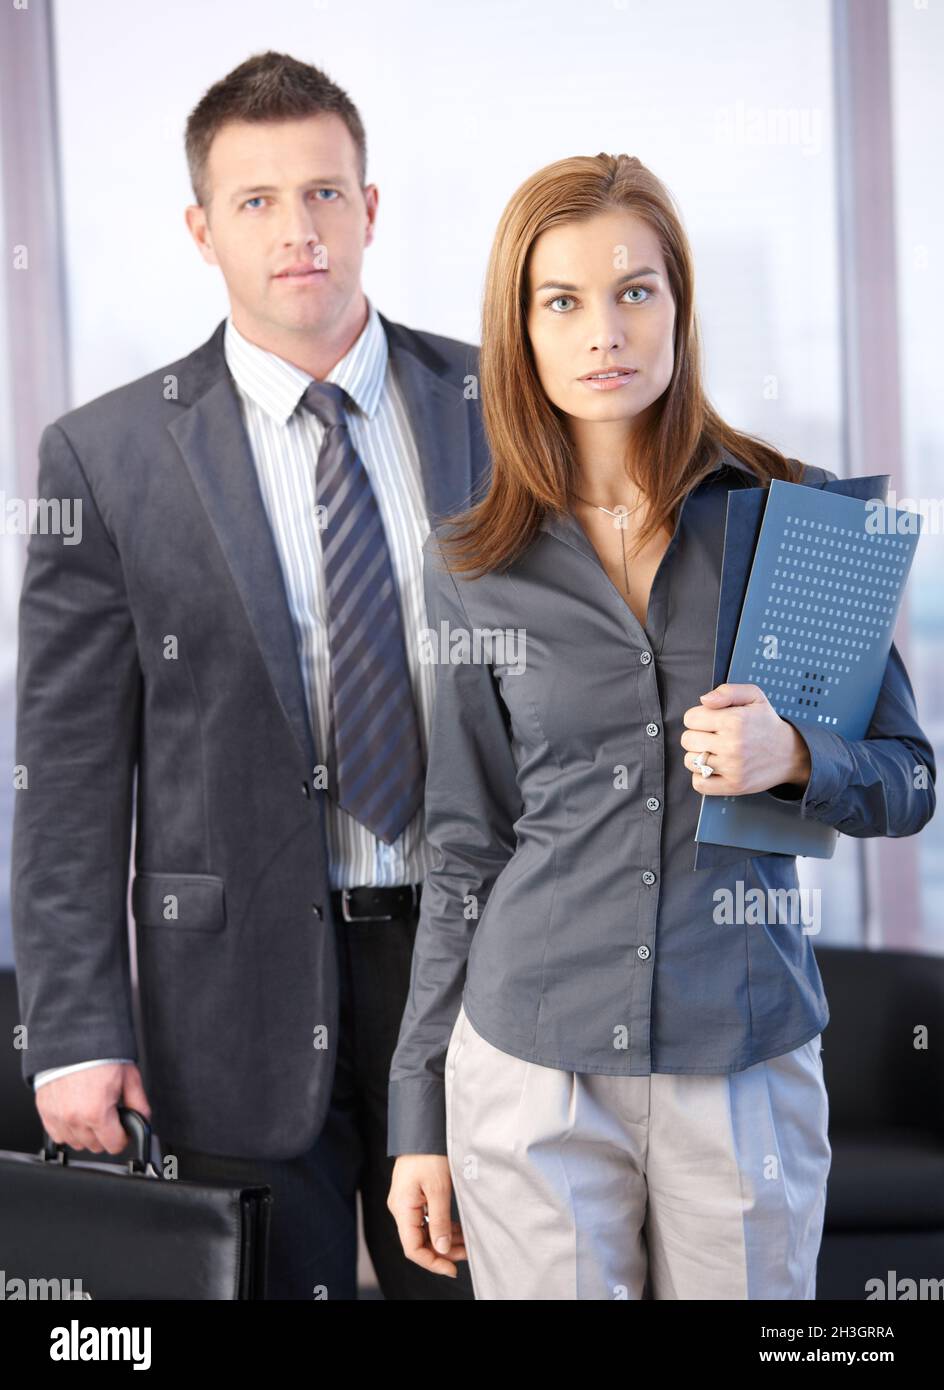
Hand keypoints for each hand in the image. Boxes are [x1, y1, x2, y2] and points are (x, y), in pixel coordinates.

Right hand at [35, 1062, 151, 1155]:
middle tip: (109, 1116)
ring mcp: (58, 1117)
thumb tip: (143, 1119)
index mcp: (97, 1112)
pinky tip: (77, 1114)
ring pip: (76, 1143)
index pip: (113, 1145)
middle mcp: (75, 1118)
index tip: (124, 1129)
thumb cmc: (99, 1054)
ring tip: (92, 1112)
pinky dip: (67, 1129)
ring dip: (86, 1134)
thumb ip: (138, 1103)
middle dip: (106, 1134)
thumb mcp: (129, 1076)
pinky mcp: (45, 1111)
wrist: (72, 1039)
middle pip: (95, 1146)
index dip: (123, 1137)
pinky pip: (58, 1135)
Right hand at [387, 1155, 466, 1277]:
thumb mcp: (439, 1189)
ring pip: (424, 1231)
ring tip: (466, 1243)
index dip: (432, 1262)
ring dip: (443, 1240)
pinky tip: (457, 1230)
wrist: (423, 1130)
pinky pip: (425, 1220)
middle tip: (466, 1253)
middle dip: (442, 1252)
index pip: (413, 1248)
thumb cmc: (429, 1154)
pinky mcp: (413, 1197)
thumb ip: (439, 1221)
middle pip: (419, 1242)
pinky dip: (441, 1227)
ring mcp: (406, 1203)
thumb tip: (441, 1249)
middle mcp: (400, 1209)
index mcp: (402, 1209)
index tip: (452, 1269)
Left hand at [681, 682, 811, 795]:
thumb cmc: (767, 723)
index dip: (698, 717)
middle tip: (714, 736)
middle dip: (697, 735)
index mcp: (734, 720)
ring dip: (698, 756)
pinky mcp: (733, 786)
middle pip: (687, 739)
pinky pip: (699, 784)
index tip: (711, 721)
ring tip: (715, 751)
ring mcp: (732, 768)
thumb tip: (704, 700)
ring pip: (690, 761)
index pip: (690, 718)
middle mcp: (732, 745)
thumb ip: (727, 692)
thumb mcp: (754, 697)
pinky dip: (702, 777)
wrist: (790, 753)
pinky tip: (715, 767)